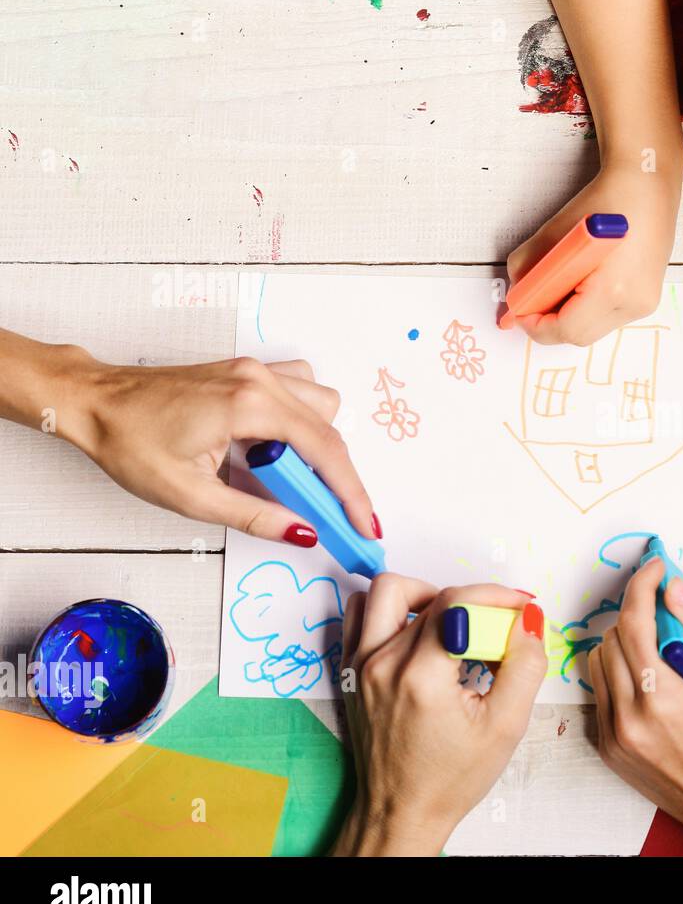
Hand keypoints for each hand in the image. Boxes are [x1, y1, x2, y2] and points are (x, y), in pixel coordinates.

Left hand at [63, 355, 376, 546]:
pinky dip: (305, 420)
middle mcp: (259, 380)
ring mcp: (255, 371)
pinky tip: (281, 446)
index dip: (351, 493)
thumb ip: (255, 515)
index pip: (324, 451)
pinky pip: (301, 390)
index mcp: (248, 406)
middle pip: (330, 431)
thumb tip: (303, 532)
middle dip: (339, 478)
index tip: (366, 525)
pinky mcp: (248, 372)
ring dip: (321, 445)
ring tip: (291, 479)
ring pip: (322, 406)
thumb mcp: (191, 495)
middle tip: (335, 517)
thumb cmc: (129, 442)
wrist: (94, 402)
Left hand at [332, 577, 545, 855]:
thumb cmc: (451, 778)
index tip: (520, 608)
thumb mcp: (506, 727)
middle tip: (494, 631)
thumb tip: (530, 620)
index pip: (457, 602)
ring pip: (388, 592)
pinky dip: (392, 610)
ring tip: (451, 624)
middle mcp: (383, 663)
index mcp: (421, 677)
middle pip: (431, 596)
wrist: (401, 812)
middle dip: (474, 603)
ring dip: (425, 595)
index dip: (496, 596)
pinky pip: (362, 613)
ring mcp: (361, 664)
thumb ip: (525, 666)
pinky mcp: (352, 669)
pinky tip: (419, 633)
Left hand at [507, 160, 681, 345]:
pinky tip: (580, 282)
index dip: (536, 325)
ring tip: (558, 286)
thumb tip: (516, 293)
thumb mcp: (555, 232)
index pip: (565, 329)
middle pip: (579, 336)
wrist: (646, 185)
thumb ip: (528, 267)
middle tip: (532, 302)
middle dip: (550, 324)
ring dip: (568, 316)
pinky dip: (586, 308)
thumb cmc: (606, 200)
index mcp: (612, 288)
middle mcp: (634, 302)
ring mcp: (644, 303)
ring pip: (593, 329)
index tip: (519, 312)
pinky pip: (607, 318)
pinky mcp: (647, 299)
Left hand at [590, 559, 682, 855]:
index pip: (634, 622)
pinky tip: (654, 685)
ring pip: (599, 663)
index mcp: (662, 700)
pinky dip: (621, 675)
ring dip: (626, 645)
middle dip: (640, 616)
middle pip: (612, 638)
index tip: (657, 568)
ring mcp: (614, 737)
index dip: (643, 585)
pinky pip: (601, 692)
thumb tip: (678, 590)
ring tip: (666, 658)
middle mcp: (628, 719)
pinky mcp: (609, 749)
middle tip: (674, 620)